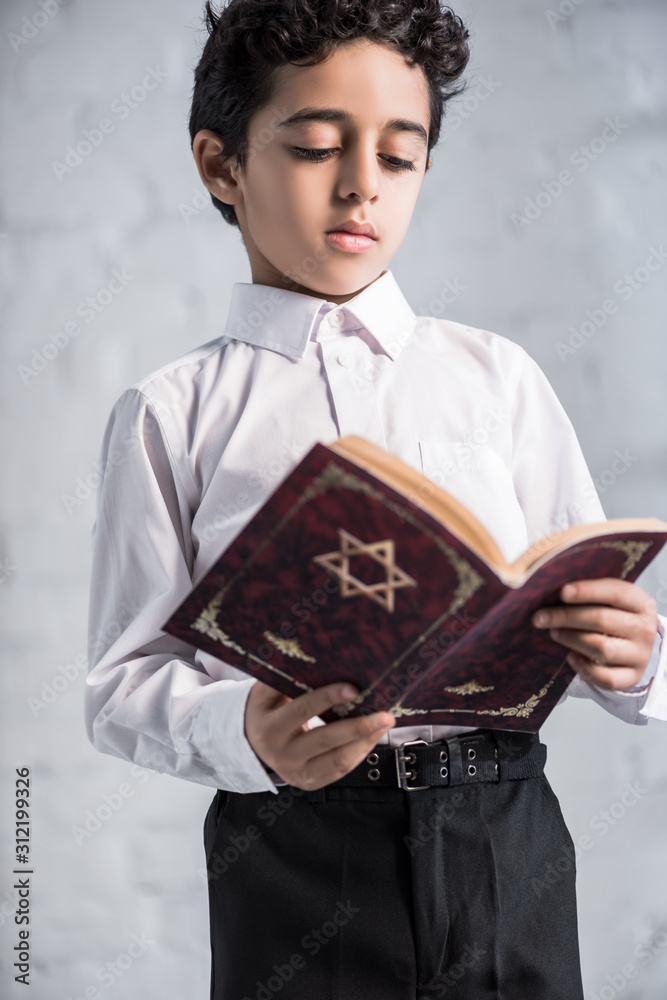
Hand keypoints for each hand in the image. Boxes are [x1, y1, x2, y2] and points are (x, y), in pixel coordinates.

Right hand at [244, 679, 395, 789]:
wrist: (251, 742)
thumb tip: (317, 657)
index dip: (328, 698)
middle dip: (359, 727)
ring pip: (338, 760)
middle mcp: (281, 754)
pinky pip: (340, 770)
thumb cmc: (266, 710)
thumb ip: (287, 677)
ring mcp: (296, 772)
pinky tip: (371, 737)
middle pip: (326, 740)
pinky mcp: (309, 782)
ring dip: (365, 742)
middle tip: (385, 714)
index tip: (353, 689)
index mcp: (269, 728)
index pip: (302, 711)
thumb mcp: (267, 691)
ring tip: (383, 724)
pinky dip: (359, 753)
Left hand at [531, 578, 657, 691]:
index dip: (587, 591)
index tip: (562, 592)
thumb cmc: (613, 617)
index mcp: (642, 603)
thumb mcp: (609, 601)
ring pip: (602, 648)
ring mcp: (641, 656)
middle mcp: (645, 630)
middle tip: (540, 617)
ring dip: (572, 639)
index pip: (616, 592)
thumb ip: (589, 594)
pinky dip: (585, 669)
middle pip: (602, 620)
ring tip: (554, 633)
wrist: (631, 645)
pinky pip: (606, 678)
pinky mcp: (632, 677)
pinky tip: (570, 657)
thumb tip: (553, 590)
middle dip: (566, 617)